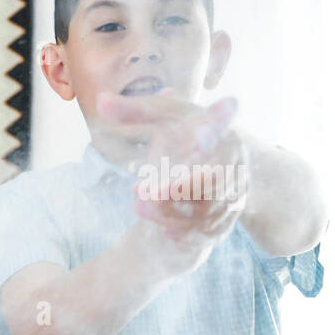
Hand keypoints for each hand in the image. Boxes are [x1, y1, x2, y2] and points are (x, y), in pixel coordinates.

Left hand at [99, 91, 248, 271]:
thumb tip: (100, 101)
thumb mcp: (161, 122)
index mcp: (222, 134)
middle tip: (142, 189)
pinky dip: (181, 233)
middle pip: (212, 181)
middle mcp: (234, 166)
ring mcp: (231, 198)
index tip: (199, 134)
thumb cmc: (182, 140)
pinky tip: (163, 233)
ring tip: (137, 203)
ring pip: (205, 211)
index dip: (214, 131)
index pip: (221, 129)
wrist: (207, 178)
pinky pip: (204, 234)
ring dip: (169, 211)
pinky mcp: (221, 224)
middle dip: (177, 188)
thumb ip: (133, 112)